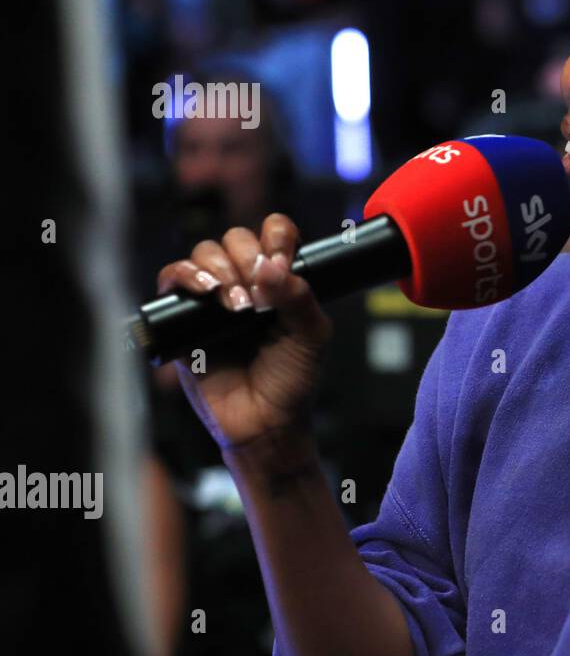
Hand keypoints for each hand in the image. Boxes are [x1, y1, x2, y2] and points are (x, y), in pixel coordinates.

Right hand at [154, 213, 332, 446]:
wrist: (264, 422)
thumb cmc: (291, 380)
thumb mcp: (311, 335)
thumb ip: (298, 296)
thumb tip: (270, 264)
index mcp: (280, 280)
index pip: (274, 233)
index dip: (276, 237)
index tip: (281, 261)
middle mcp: (245, 282)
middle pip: (236, 238)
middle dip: (248, 259)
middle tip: (258, 298)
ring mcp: (212, 297)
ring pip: (204, 252)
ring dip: (221, 269)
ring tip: (237, 307)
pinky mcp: (182, 316)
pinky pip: (172, 277)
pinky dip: (186, 275)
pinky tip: (207, 291)